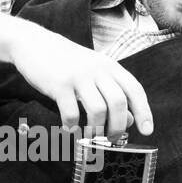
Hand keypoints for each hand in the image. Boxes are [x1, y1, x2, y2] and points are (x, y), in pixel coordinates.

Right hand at [8, 28, 152, 140]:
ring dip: (95, 130)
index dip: (143, 111)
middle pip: (118, 103)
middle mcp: (97, 69)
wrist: (34, 43)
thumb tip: (129, 120)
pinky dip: (72, 126)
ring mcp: (78, 76)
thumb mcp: (94, 72)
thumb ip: (111, 92)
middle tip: (111, 139)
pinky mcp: (58, 84)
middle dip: (118, 127)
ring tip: (89, 136)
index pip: (134, 89)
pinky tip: (69, 128)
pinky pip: (71, 113)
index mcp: (109, 66)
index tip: (147, 130)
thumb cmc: (66, 62)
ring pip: (97, 110)